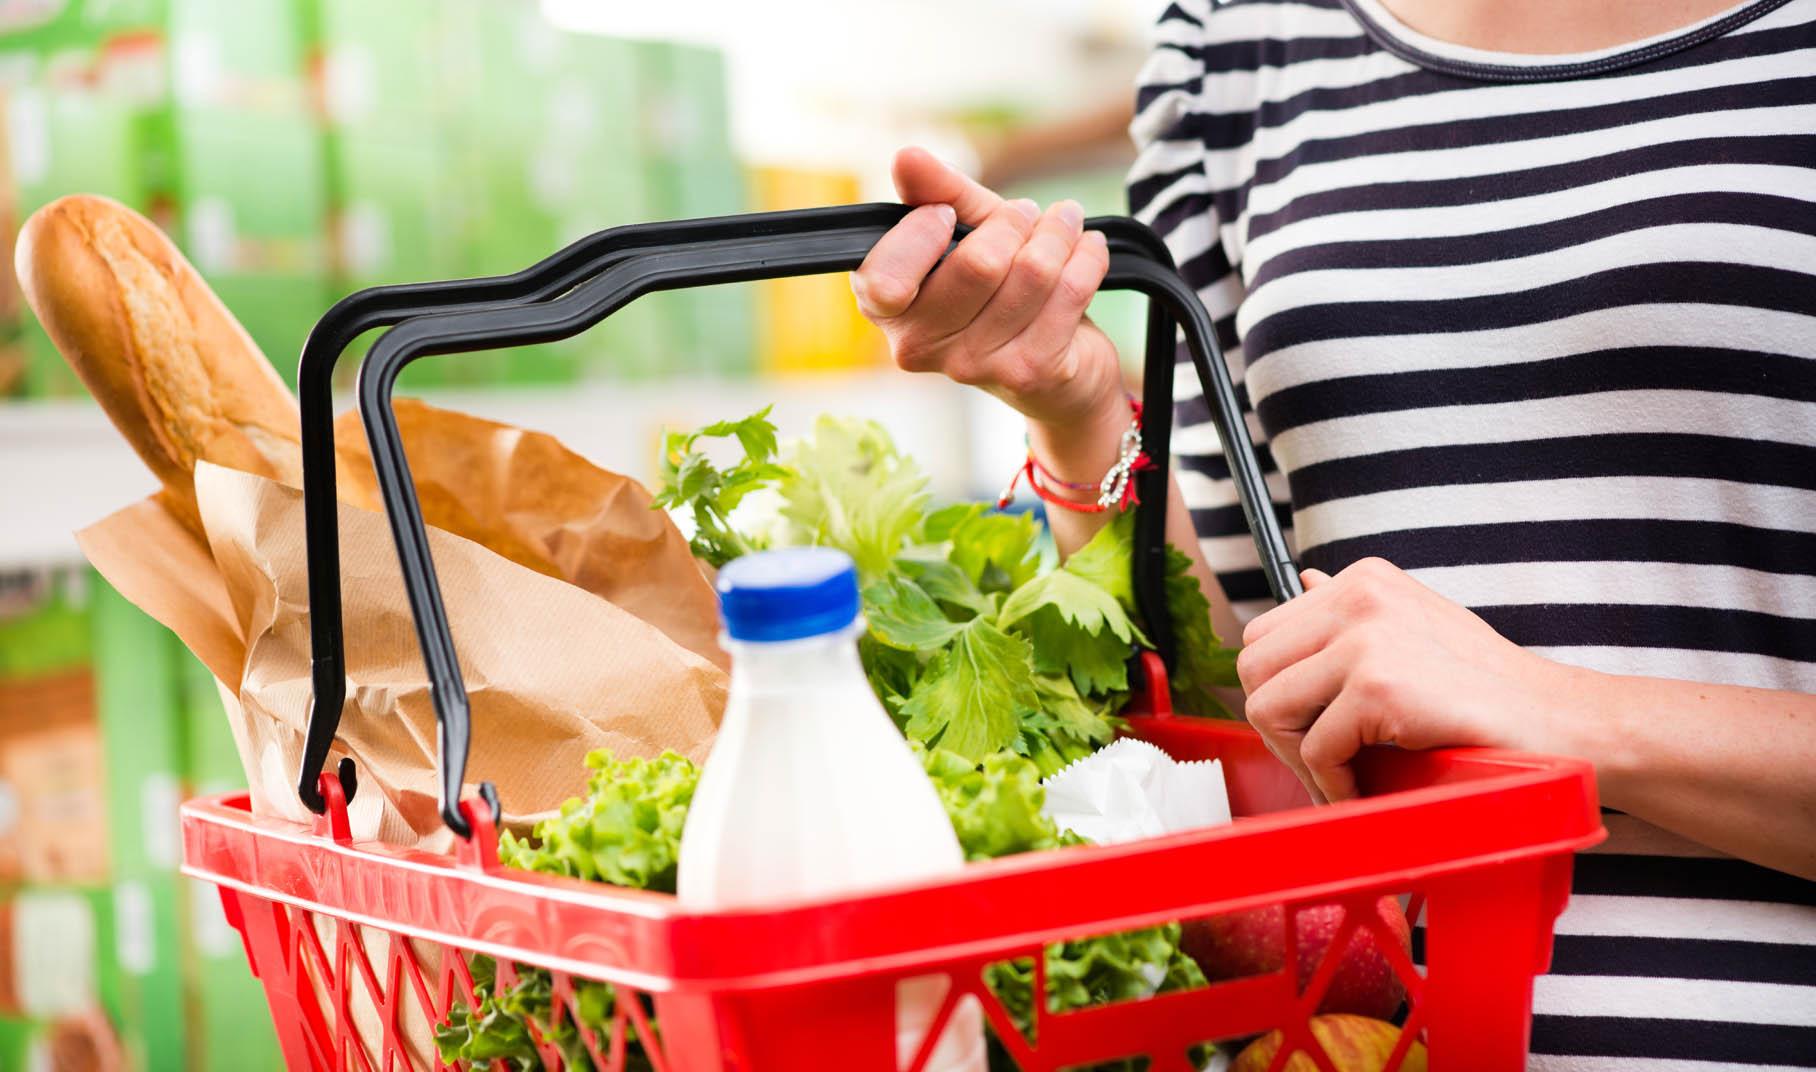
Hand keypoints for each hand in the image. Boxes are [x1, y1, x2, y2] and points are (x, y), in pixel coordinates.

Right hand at [851, 147, 1125, 434]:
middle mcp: (920, 346)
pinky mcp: (1029, 372)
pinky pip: (1071, 291)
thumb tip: (907, 157)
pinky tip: (1088, 249)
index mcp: (886, 309)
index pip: (886, 276)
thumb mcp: (966, 234)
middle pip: (979, 263)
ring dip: (1058, 233)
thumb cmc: (999, 293)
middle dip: (1014, 221)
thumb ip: (936, 193)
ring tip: (1064, 225)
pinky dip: (1087, 257)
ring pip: (1032, 271)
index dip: (922, 233)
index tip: (948, 215)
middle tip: (1027, 215)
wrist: (1055, 375)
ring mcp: (974, 365)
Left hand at [1236, 558, 1584, 802]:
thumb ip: (1354, 613)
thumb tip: (1300, 580)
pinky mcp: (1378, 685)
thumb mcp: (1416, 630)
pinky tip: (1364, 790)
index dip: (1276, 692)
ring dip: (1297, 759)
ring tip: (1340, 779)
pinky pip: (1316, 748)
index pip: (1263, 635)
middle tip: (1317, 765)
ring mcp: (1366, 637)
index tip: (1308, 732)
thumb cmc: (1487, 690)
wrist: (1559, 724)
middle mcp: (1358, 596)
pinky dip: (1333, 784)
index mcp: (1362, 581)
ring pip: (1267, 706)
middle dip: (1277, 727)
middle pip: (1252, 668)